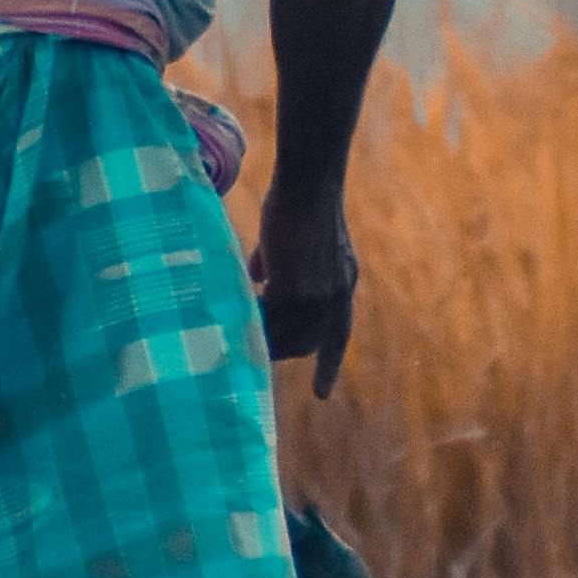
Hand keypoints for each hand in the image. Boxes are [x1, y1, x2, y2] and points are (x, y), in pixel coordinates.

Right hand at [254, 180, 358, 387]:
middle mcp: (336, 296)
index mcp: (343, 284)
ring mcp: (318, 296)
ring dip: (261, 335)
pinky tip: (234, 310)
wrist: (307, 183)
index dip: (328, 364)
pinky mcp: (295, 290)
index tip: (322, 394)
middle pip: (307, 344)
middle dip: (280, 350)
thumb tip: (257, 277)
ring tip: (236, 329)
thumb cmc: (297, 201)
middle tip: (253, 347)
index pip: (338, 335)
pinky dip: (250, 318)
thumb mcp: (296, 240)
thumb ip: (281, 264)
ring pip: (285, 335)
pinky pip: (267, 319)